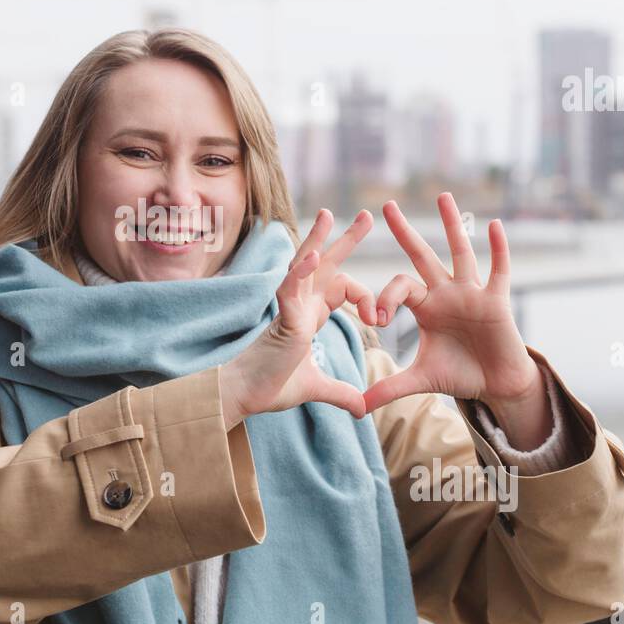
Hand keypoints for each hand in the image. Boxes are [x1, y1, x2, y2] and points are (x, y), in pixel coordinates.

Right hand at [220, 208, 380, 426]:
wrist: (244, 397)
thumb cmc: (270, 386)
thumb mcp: (316, 387)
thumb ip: (340, 393)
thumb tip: (361, 408)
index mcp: (309, 315)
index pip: (342, 288)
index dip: (366, 298)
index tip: (379, 320)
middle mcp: (300, 305)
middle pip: (326, 264)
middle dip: (347, 240)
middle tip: (368, 216)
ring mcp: (290, 309)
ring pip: (304, 265)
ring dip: (318, 239)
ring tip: (329, 215)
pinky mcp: (282, 319)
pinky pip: (290, 288)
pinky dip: (301, 271)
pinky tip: (314, 255)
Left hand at [363, 192, 549, 448]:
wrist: (496, 385)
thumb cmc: (459, 374)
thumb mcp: (420, 379)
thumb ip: (389, 388)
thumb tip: (357, 407)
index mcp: (425, 306)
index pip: (398, 288)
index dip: (383, 298)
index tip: (375, 321)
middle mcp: (446, 291)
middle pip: (421, 256)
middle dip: (404, 232)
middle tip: (386, 205)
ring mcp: (472, 292)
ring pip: (460, 252)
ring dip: (452, 225)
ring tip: (442, 196)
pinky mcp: (497, 300)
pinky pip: (498, 270)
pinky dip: (498, 249)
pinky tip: (494, 225)